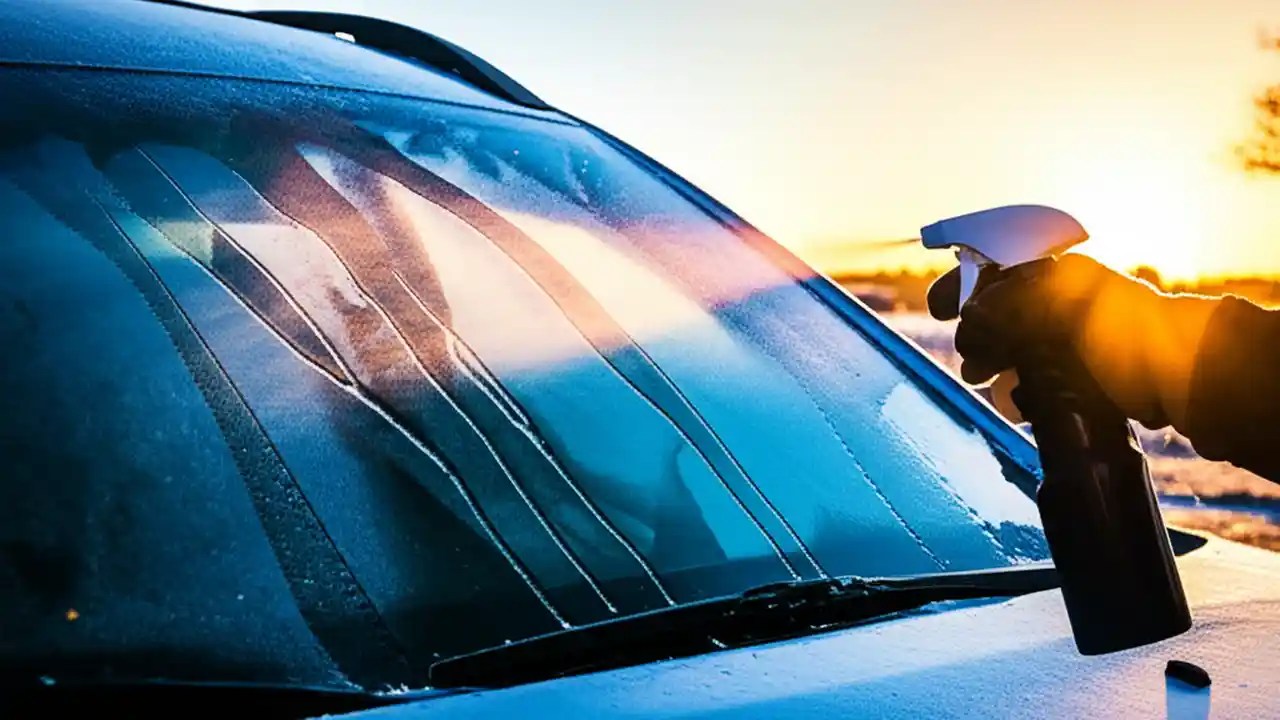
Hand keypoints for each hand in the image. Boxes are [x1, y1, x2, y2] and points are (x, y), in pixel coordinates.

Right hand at [926, 254, 1213, 429]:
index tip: (935, 308)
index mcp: (1057, 273)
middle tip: (970, 362)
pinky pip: (1035, 377)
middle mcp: (1061, 300)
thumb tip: (969, 320)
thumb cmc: (1123, 332)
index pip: (995, 268)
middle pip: (998, 312)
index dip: (962, 284)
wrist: (1180, 377)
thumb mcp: (1059, 306)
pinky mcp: (1082, 374)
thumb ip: (1007, 306)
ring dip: (993, 365)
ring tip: (985, 382)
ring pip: (1013, 348)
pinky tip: (1019, 402)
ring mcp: (1071, 338)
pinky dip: (1020, 389)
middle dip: (975, 335)